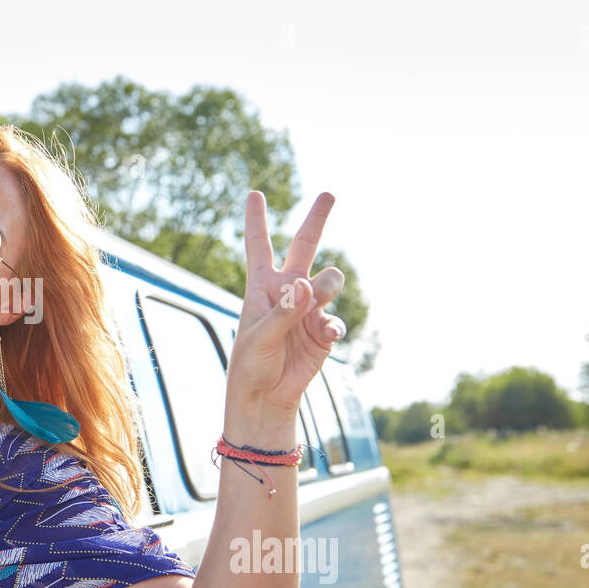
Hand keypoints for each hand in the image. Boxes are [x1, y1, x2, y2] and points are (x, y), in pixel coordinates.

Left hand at [226, 190, 345, 417]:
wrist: (266, 394)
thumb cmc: (251, 363)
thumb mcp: (259, 336)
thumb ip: (283, 311)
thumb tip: (305, 286)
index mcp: (262, 286)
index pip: (259, 245)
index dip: (256, 220)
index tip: (254, 194)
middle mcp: (287, 290)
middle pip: (305, 246)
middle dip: (317, 218)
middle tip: (329, 193)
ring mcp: (308, 308)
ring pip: (330, 280)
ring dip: (328, 285)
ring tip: (315, 300)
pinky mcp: (323, 330)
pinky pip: (336, 319)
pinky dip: (333, 327)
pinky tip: (326, 337)